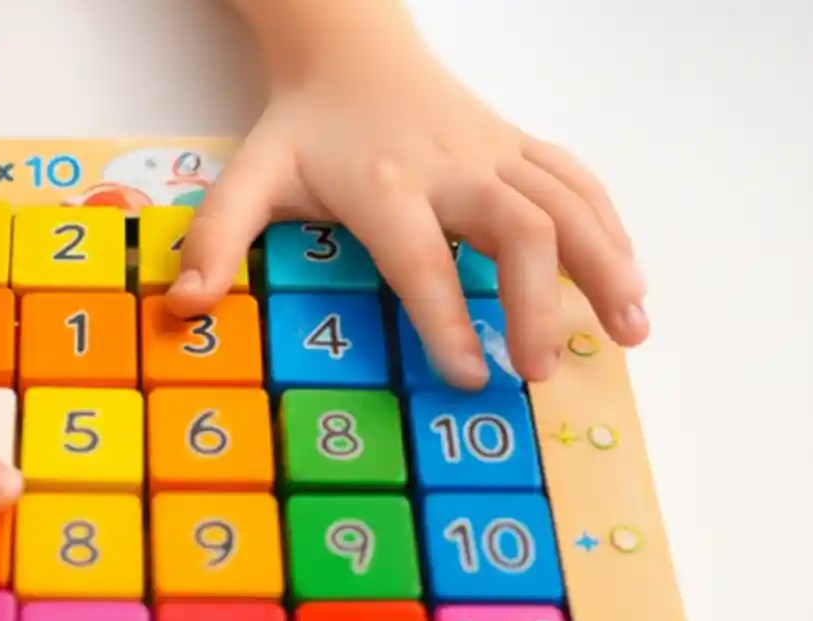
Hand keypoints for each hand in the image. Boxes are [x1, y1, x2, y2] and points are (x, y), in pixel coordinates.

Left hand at [166, 30, 646, 388]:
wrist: (350, 50)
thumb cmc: (304, 128)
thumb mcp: (249, 178)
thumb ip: (217, 240)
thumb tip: (182, 309)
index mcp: (382, 183)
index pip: (421, 259)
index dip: (448, 319)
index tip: (473, 377)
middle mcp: (450, 165)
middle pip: (517, 229)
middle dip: (539, 302)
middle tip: (542, 371)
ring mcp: (493, 152)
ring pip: (566, 203)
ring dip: (605, 266)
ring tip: (630, 331)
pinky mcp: (519, 145)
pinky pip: (578, 182)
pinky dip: (610, 228)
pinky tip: (628, 278)